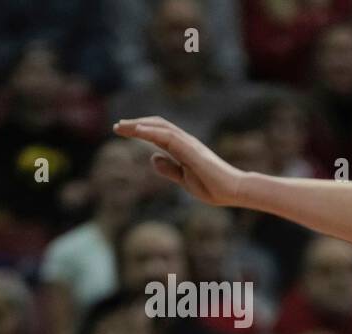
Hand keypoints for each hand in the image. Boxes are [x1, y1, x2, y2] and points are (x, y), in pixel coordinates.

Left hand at [113, 116, 245, 205]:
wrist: (234, 191)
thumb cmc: (214, 187)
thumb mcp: (185, 180)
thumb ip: (169, 169)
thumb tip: (153, 158)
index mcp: (184, 149)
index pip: (158, 133)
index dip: (139, 129)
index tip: (121, 131)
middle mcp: (186, 142)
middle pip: (157, 125)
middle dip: (135, 124)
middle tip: (116, 127)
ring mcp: (189, 145)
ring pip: (161, 127)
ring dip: (139, 125)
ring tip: (121, 126)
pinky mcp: (192, 151)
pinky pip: (169, 137)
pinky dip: (152, 131)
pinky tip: (138, 130)